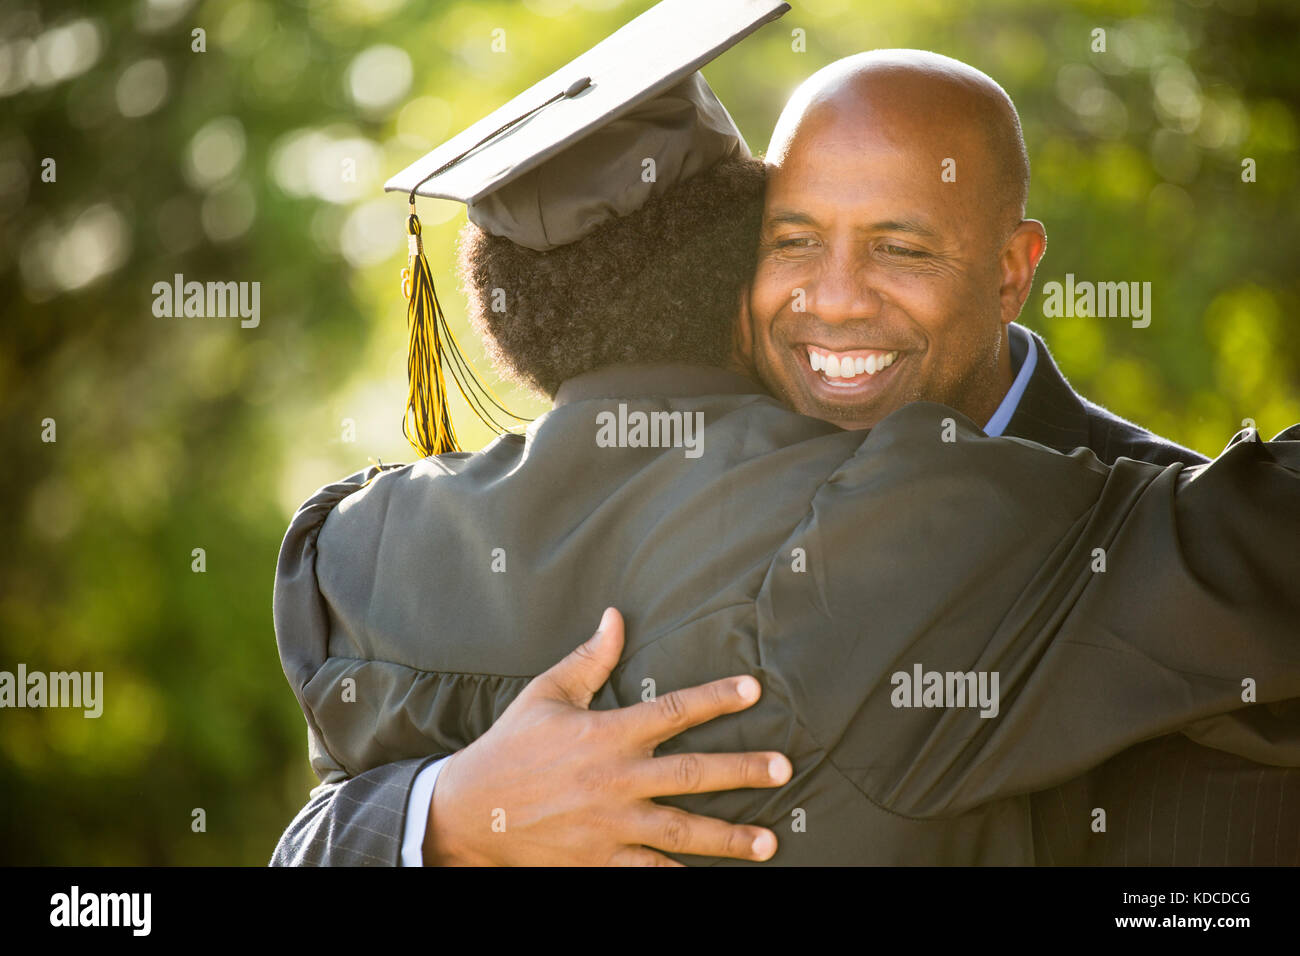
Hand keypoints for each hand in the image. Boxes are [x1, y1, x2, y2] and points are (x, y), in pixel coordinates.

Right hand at [424, 607, 790, 864]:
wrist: (469, 813)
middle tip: (783, 769)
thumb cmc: (510, 746)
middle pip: (692, 774)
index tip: (754, 689)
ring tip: (768, 842)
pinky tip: (709, 878)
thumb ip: (590, 660)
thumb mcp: (547, 694)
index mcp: (607, 734)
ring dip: (728, 837)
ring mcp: (610, 825)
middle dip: (742, 771)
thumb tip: (616, 617)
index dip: (717, 697)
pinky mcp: (599, 860)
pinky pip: (649, 871)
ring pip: (682, 830)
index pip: (673, 710)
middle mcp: (616, 779)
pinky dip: (678, 875)